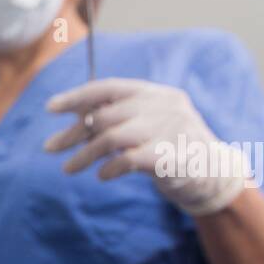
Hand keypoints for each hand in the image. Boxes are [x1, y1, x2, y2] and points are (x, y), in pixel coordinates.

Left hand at [45, 78, 250, 215]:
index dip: (77, 96)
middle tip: (50, 148)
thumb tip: (74, 122)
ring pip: (111, 137)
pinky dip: (108, 168)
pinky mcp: (170, 157)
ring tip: (68, 168)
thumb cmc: (171, 148)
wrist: (213, 174)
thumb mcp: (147, 126)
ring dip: (83, 154)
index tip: (51, 108)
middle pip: (104, 115)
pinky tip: (102, 175)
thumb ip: (118, 119)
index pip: (108, 87)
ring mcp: (168, 130)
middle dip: (72, 132)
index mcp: (154, 93)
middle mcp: (162, 106)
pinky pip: (126, 160)